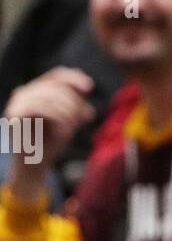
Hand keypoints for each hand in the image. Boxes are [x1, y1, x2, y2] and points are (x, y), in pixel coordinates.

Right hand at [4, 68, 94, 187]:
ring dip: (67, 112)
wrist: (34, 166)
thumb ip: (76, 103)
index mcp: (36, 91)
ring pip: (50, 96)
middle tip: (82, 120)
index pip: (56, 75)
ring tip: (71, 128)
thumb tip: (87, 86)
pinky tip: (64, 130)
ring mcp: (18, 102)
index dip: (74, 78)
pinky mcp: (15, 114)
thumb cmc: (50, 143)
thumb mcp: (69, 120)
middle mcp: (24, 92)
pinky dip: (57, 118)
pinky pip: (41, 107)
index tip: (89, 88)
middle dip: (74, 103)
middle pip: (57, 86)